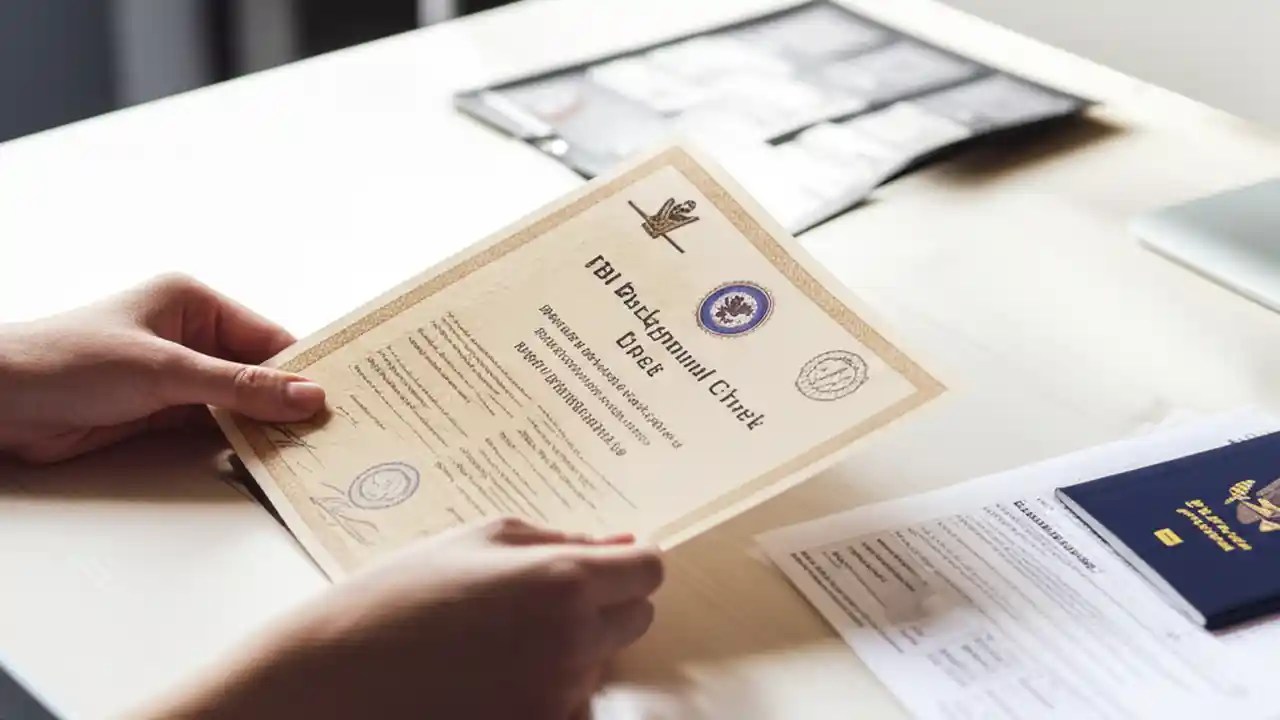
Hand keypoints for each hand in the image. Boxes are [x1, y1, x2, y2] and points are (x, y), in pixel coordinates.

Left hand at [0, 274, 324, 462]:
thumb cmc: (69, 362)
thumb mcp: (167, 371)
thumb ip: (241, 387)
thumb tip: (309, 396)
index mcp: (194, 303)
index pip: (269, 338)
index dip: (306, 369)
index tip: (343, 399)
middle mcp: (191, 335)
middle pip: (260, 372)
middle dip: (290, 402)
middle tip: (336, 431)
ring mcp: (178, 376)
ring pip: (241, 403)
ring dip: (267, 425)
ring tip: (313, 448)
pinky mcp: (162, 412)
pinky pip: (216, 426)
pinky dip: (240, 441)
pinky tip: (270, 457)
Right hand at [146, 518, 663, 719]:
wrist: (330, 682)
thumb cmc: (396, 597)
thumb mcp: (474, 540)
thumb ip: (559, 539)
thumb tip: (621, 542)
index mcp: (562, 580)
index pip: (649, 570)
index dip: (629, 562)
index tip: (607, 562)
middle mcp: (571, 644)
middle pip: (636, 617)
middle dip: (605, 603)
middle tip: (539, 597)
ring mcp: (555, 699)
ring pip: (600, 663)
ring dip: (573, 649)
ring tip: (498, 639)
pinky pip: (570, 706)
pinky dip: (547, 690)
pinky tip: (492, 678)